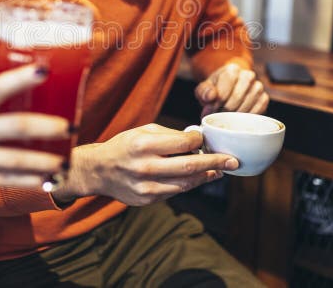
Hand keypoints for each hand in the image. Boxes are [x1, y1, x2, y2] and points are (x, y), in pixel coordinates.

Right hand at [0, 65, 68, 206]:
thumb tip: (33, 91)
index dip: (21, 78)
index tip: (45, 70)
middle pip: (13, 126)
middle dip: (46, 127)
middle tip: (72, 126)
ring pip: (12, 159)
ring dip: (43, 161)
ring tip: (65, 161)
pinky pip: (3, 180)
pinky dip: (27, 181)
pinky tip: (46, 180)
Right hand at [51, 124, 238, 206]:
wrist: (99, 171)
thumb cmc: (124, 146)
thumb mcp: (143, 131)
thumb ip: (169, 135)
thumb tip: (197, 139)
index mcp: (144, 145)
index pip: (183, 143)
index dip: (199, 140)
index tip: (205, 138)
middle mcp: (145, 167)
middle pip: (190, 166)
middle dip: (215, 162)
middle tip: (233, 160)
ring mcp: (146, 187)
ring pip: (186, 183)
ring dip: (206, 176)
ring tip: (220, 170)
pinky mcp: (147, 200)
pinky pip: (175, 192)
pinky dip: (190, 184)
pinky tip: (201, 178)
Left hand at [195, 63, 268, 116]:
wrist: (226, 91)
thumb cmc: (215, 90)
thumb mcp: (204, 89)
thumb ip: (204, 91)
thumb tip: (210, 96)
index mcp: (232, 69)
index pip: (226, 85)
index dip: (217, 101)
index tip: (210, 110)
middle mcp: (248, 75)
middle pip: (237, 97)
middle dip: (225, 110)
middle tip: (217, 116)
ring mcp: (258, 86)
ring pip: (248, 104)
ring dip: (235, 115)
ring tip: (226, 118)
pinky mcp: (263, 98)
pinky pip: (258, 110)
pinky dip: (247, 117)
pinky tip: (238, 119)